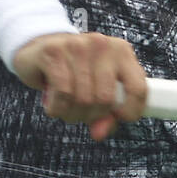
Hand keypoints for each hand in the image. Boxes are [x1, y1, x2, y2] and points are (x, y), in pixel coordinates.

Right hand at [12, 30, 147, 139]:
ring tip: (64, 106)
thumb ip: (105, 112)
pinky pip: (63, 92)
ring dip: (71, 113)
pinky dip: (57, 107)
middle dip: (90, 115)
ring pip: (83, 98)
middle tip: (78, 112)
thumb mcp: (95, 88)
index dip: (131, 111)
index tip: (119, 118)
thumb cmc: (72, 70)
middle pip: (105, 99)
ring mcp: (78, 46)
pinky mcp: (54, 51)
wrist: (38, 48)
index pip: (138, 88)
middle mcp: (103, 45)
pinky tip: (53, 104)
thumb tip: (101, 132)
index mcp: (121, 52)